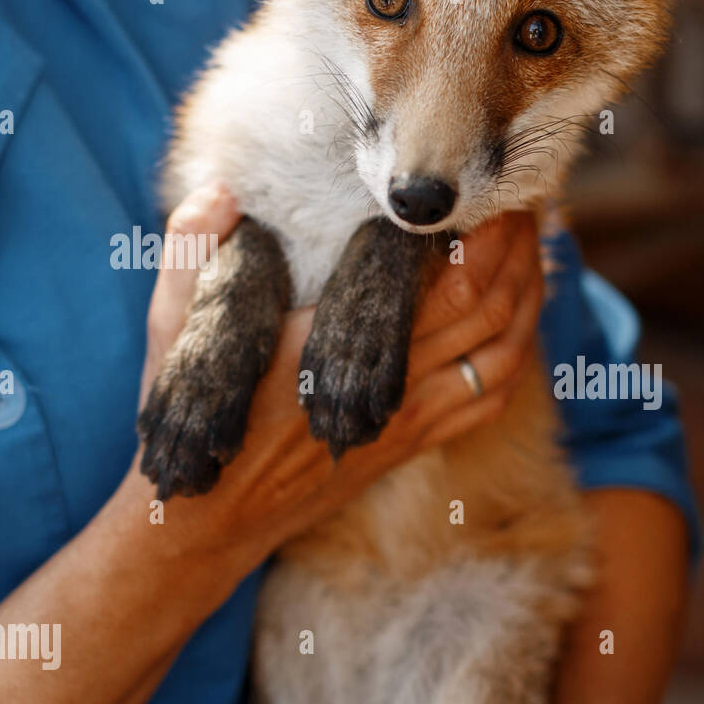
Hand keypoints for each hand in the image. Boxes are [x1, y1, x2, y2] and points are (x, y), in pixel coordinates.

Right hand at [129, 187, 544, 577]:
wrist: (211, 517)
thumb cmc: (193, 415)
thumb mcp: (170, 327)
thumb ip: (190, 250)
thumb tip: (220, 188)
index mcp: (337, 344)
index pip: (442, 282)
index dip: (481, 233)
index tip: (486, 185)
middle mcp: (389, 383)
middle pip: (488, 305)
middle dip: (517, 245)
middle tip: (525, 194)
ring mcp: (410, 418)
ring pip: (503, 351)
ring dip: (529, 293)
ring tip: (533, 241)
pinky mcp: (415, 442)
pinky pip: (492, 398)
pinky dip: (520, 351)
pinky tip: (522, 315)